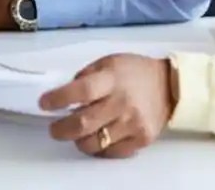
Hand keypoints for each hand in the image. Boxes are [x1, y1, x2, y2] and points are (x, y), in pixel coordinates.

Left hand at [39, 54, 175, 158]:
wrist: (169, 86)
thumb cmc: (134, 72)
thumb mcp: (109, 62)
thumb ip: (86, 76)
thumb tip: (64, 94)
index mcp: (112, 79)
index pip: (81, 92)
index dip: (58, 99)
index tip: (44, 103)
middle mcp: (122, 103)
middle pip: (83, 124)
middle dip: (60, 129)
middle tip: (54, 128)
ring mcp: (132, 124)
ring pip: (94, 143)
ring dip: (78, 140)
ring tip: (77, 133)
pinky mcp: (141, 139)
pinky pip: (111, 152)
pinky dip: (99, 148)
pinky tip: (98, 137)